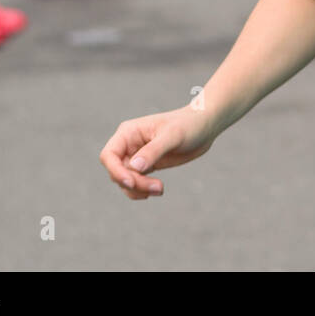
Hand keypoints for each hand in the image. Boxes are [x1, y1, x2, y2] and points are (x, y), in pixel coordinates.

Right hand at [99, 105, 217, 198]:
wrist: (205, 127)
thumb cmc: (189, 125)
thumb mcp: (173, 136)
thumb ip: (153, 151)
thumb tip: (134, 168)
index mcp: (129, 132)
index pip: (109, 156)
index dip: (115, 171)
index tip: (131, 182)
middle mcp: (129, 145)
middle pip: (117, 172)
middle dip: (133, 183)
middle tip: (159, 187)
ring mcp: (136, 156)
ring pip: (125, 180)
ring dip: (138, 189)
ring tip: (160, 190)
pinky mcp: (147, 165)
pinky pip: (135, 183)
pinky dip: (142, 190)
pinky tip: (156, 190)